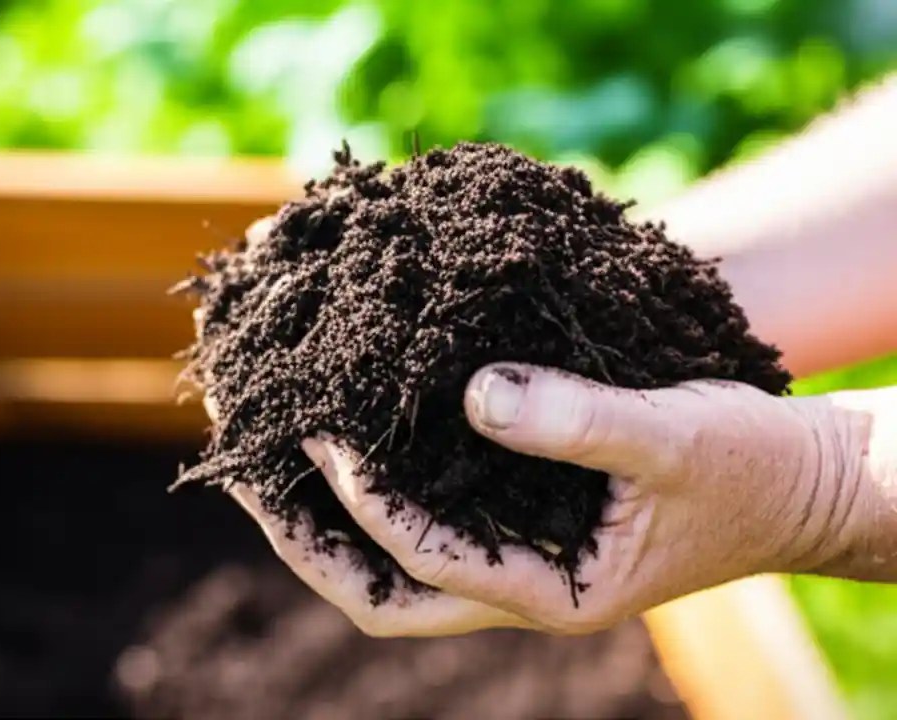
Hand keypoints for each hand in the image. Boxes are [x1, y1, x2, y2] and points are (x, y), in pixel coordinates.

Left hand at [221, 363, 877, 636]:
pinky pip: (419, 525)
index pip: (425, 560)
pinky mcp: (514, 525)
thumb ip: (581, 420)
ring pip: (388, 570)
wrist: (798, 482)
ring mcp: (511, 563)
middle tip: (242, 475)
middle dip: (303, 544)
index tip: (316, 432)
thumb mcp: (674, 436)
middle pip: (378, 595)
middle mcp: (518, 589)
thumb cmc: (751, 466)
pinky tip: (340, 443)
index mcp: (553, 593)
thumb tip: (475, 392)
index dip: (361, 500)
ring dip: (322, 525)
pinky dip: (367, 496)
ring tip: (263, 463)